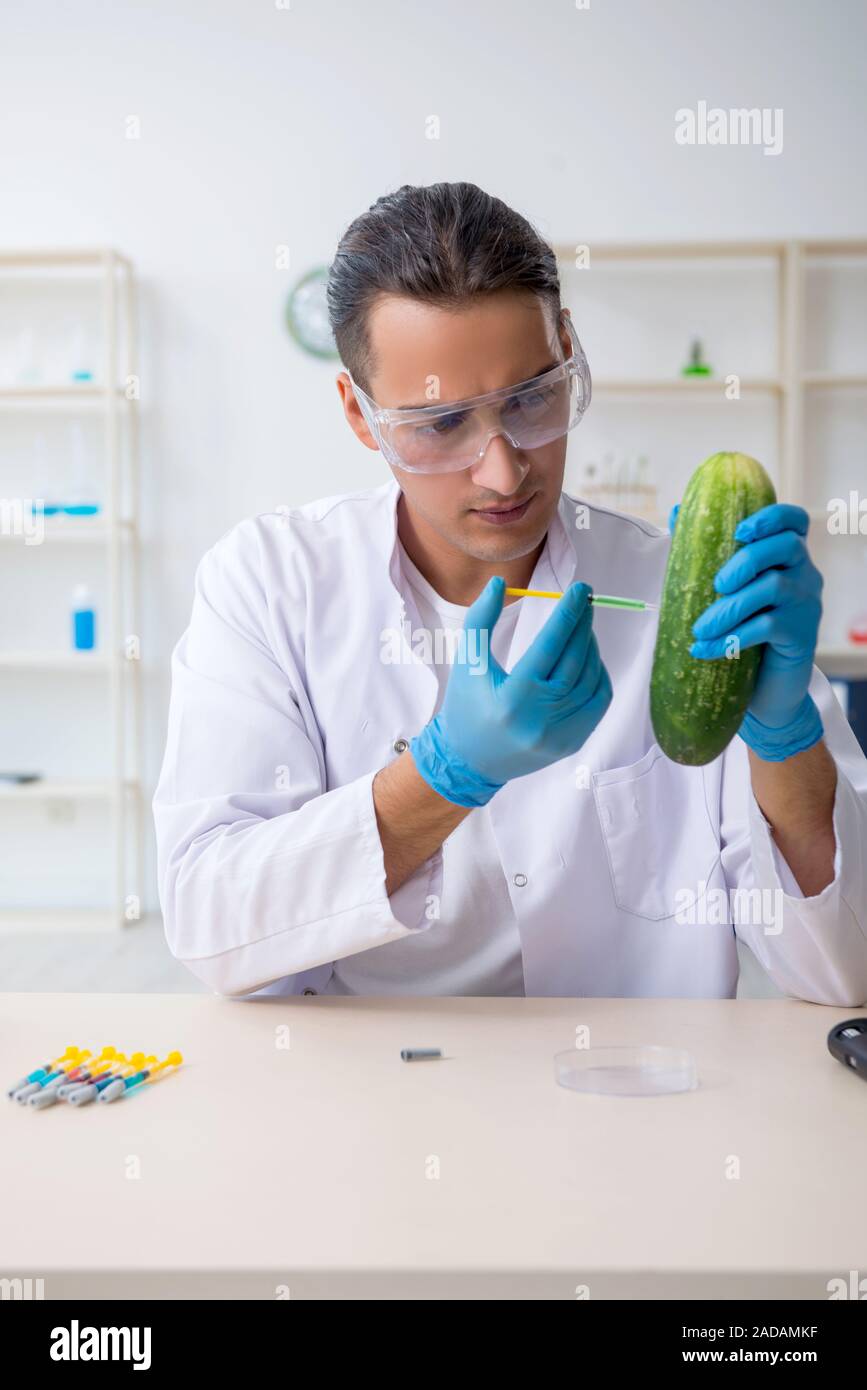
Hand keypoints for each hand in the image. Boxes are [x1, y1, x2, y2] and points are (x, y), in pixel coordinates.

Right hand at [409, 578, 612, 805]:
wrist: (469, 760)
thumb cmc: (466, 705)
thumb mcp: (466, 661)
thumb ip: (480, 619)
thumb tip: (500, 583)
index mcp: (513, 697)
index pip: (550, 646)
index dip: (567, 614)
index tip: (580, 591)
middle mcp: (540, 718)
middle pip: (574, 660)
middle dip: (582, 625)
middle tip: (585, 601)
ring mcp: (560, 734)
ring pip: (590, 680)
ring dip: (590, 648)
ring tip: (582, 628)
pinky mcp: (572, 742)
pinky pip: (597, 702)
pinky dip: (598, 675)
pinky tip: (588, 658)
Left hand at [668, 501, 823, 759]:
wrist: (768, 684)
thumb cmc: (745, 626)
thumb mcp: (729, 589)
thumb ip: (708, 550)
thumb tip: (677, 510)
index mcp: (786, 556)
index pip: (794, 521)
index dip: (772, 517)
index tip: (741, 529)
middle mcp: (804, 573)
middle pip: (785, 547)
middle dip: (746, 560)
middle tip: (716, 584)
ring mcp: (805, 603)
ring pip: (774, 589)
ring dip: (730, 607)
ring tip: (700, 628)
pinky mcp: (800, 634)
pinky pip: (766, 628)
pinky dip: (731, 638)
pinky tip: (705, 649)